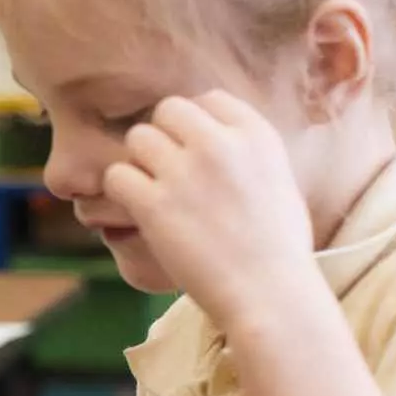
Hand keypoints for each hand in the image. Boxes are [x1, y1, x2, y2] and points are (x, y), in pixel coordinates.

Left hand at [103, 91, 320, 332]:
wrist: (270, 295)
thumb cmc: (277, 249)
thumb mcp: (278, 182)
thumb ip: (245, 152)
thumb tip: (211, 133)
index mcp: (257, 135)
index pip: (208, 99)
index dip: (194, 125)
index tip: (194, 153)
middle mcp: (220, 144)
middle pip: (167, 111)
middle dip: (163, 138)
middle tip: (167, 174)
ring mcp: (185, 173)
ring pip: (138, 138)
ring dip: (139, 164)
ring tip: (154, 194)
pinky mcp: (154, 204)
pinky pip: (116, 175)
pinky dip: (121, 192)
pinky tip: (139, 211)